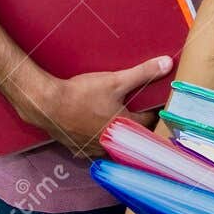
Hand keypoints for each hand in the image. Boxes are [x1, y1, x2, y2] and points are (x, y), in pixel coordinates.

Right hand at [13, 55, 171, 158]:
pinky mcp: (78, 149)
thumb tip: (167, 63)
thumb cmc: (82, 95)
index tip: (154, 105)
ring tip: (117, 122)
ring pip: (112, 145)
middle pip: (131, 138)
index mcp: (124, 129)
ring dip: (117, 136)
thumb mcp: (115, 80)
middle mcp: (111, 144)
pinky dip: (98, 141)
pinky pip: (94, 148)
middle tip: (138, 114)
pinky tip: (94, 130)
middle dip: (136, 128)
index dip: (153, 113)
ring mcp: (93, 149)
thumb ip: (143, 73)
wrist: (47, 105)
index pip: (148, 123)